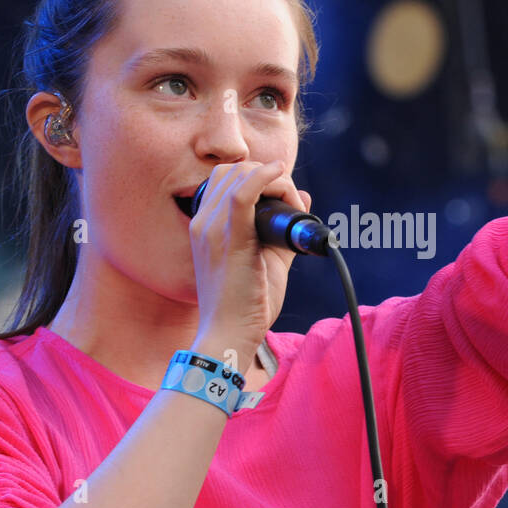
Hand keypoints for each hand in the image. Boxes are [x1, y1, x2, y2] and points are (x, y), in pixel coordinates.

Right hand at [188, 159, 311, 370]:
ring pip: (240, 177)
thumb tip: (304, 198)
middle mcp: (203, 223)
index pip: (223, 179)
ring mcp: (213, 230)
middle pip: (232, 172)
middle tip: (290, 200)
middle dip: (266, 175)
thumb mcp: (267, 259)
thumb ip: (283, 229)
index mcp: (205, 227)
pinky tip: (280, 175)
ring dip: (274, 180)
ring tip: (292, 203)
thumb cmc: (245, 304)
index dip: (255, 176)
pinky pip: (243, 193)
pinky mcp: (230, 240)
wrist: (229, 335)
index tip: (282, 194)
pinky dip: (265, 177)